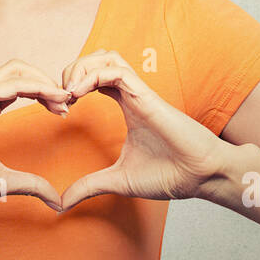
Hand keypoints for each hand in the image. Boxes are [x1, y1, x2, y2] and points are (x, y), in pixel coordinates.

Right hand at [0, 60, 69, 211]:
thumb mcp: (2, 182)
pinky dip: (36, 86)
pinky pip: (12, 83)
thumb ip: (30, 185)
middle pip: (19, 71)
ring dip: (44, 80)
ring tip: (64, 98)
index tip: (63, 112)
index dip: (44, 94)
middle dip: (47, 82)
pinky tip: (53, 99)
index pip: (19, 87)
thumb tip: (56, 201)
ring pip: (16, 69)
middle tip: (68, 103)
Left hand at [59, 49, 235, 209]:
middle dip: (72, 70)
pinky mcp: (147, 96)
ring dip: (81, 68)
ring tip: (68, 93)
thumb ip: (88, 186)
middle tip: (60, 98)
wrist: (200, 178)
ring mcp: (140, 93)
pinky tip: (78, 95)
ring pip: (107, 57)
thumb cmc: (169, 175)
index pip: (94, 77)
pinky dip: (92, 76)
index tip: (60, 111)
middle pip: (98, 59)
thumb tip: (61, 203)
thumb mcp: (117, 181)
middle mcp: (132, 94)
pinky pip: (116, 71)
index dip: (72, 86)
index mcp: (126, 105)